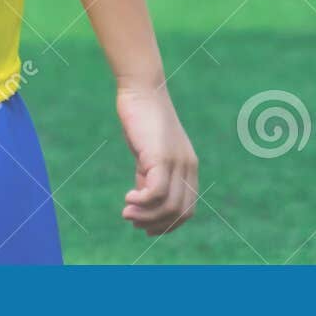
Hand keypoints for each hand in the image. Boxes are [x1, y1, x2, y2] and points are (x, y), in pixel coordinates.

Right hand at [117, 84, 197, 235]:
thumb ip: (150, 175)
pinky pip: (157, 193)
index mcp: (188, 167)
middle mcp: (187, 166)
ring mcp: (176, 161)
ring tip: (127, 213)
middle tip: (133, 220)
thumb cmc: (142, 120)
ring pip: (169, 206)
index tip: (146, 226)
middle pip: (180, 212)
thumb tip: (144, 201)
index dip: (168, 224)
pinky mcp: (161, 156)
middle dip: (156, 224)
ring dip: (145, 216)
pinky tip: (128, 198)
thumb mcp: (149, 152)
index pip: (187, 209)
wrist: (142, 89)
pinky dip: (141, 203)